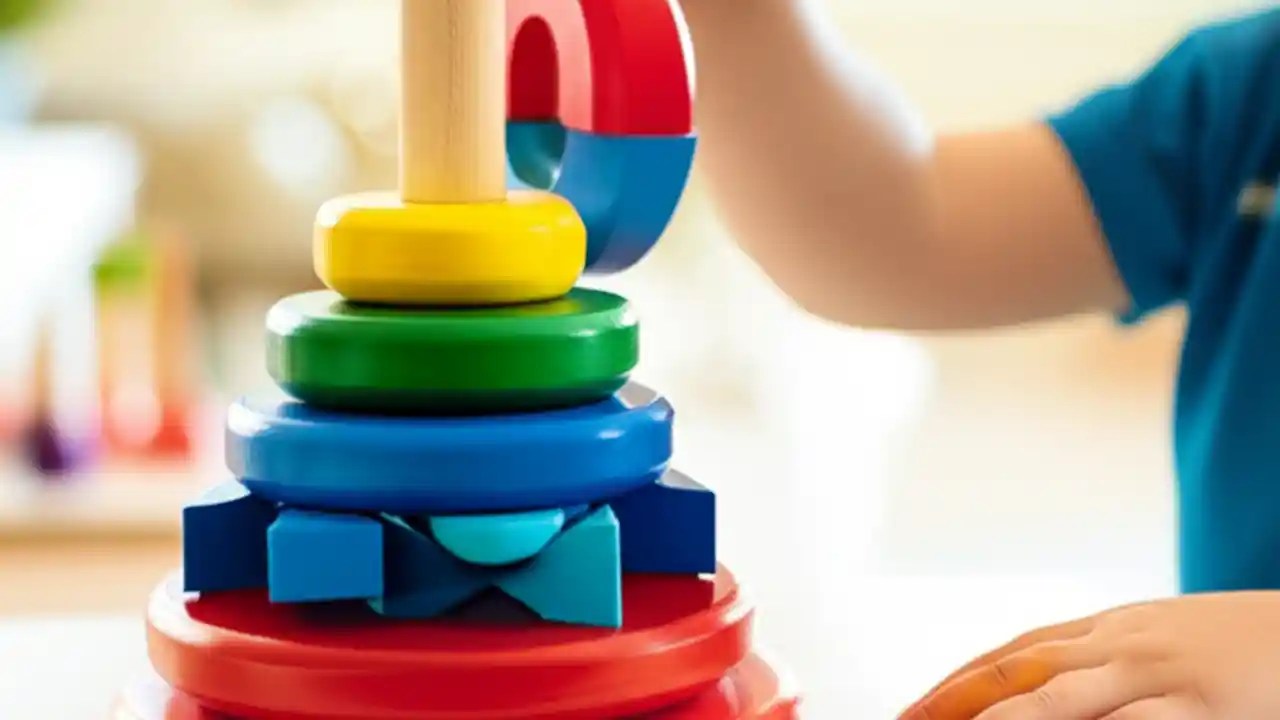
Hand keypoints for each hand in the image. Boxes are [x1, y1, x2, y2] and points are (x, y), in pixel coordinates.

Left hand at [899, 591, 1279, 718]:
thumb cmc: (1236, 646)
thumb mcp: (1160, 643)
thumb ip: (1100, 662)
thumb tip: (1040, 684)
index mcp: (1108, 629)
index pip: (1013, 651)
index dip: (958, 680)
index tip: (913, 707)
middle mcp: (1119, 644)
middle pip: (1020, 669)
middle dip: (956, 699)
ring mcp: (1156, 674)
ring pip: (1060, 698)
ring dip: (1003, 719)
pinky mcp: (1200, 706)